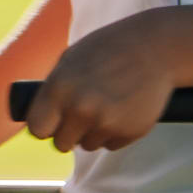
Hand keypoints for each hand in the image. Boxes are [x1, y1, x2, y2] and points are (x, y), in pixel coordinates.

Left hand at [21, 21, 185, 154]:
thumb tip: (34, 116)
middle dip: (68, 134)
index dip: (44, 127)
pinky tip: (124, 109)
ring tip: (108, 105)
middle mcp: (80, 108)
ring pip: (88, 145)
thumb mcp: (72, 59)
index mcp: (59, 88)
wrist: (157, 47)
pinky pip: (111, 145)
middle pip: (61, 144)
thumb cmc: (110, 49)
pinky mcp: (129, 131)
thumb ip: (53, 88)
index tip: (51, 124)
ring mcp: (106, 122)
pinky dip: (116, 132)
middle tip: (82, 116)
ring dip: (94, 132)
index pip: (37, 129)